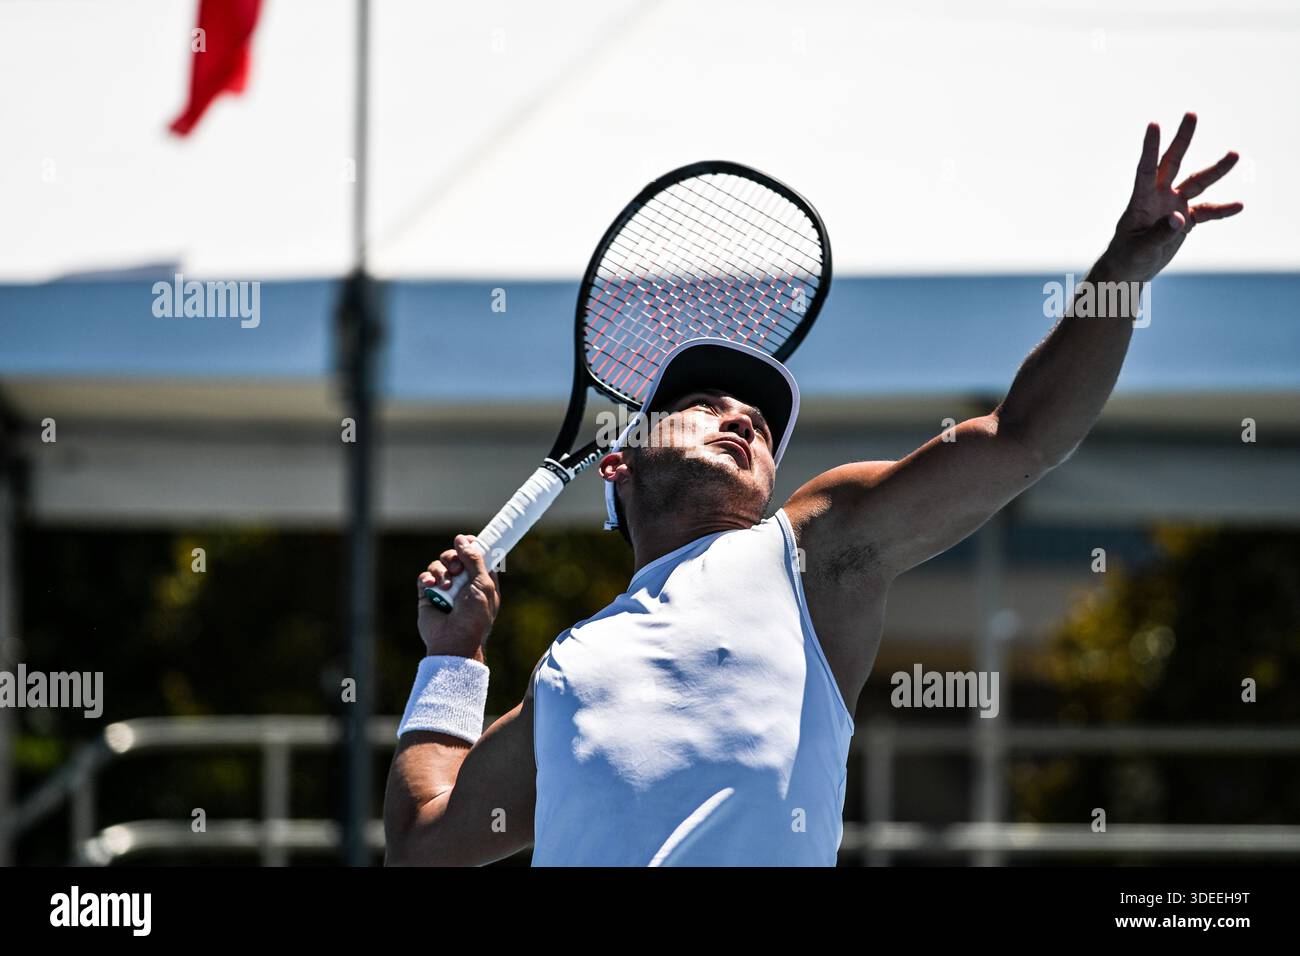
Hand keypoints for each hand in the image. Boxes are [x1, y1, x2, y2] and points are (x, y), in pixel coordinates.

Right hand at [416, 534, 499, 660]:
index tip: (467, 540)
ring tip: (445, 585)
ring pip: (438, 565)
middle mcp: (462, 583)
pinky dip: (427, 578)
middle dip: (453, 558)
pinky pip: (424, 577)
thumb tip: (462, 539)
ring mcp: (444, 589)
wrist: (454, 640)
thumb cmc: (474, 616)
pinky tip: (431, 585)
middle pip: (454, 556)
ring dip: (440, 571)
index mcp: (481, 580)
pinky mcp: (428, 595)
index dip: (471, 545)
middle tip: (456, 569)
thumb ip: (474, 559)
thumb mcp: (482, 584)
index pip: (476, 555)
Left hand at [1101, 113, 1242, 282]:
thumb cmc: (1128, 257)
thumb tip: (1180, 218)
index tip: (1154, 124)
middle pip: (1173, 163)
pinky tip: (1239, 206)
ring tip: (1235, 155)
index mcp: (1141, 201)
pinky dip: (1222, 210)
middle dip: (1182, 140)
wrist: (1130, 269)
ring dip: (1215, 170)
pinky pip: (1207, 212)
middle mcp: (1159, 197)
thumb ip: (1160, 233)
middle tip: (1191, 114)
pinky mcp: (1185, 219)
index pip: (1146, 169)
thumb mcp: (1141, 248)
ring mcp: (1173, 206)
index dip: (1150, 148)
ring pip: (1197, 183)